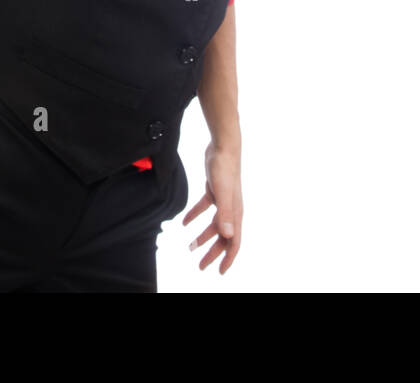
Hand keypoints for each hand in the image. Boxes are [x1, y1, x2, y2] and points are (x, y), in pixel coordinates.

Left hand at [183, 142, 241, 274]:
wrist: (223, 147)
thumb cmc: (225, 169)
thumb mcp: (223, 194)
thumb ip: (225, 215)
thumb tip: (227, 236)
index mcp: (235, 214)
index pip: (234, 242)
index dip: (228, 258)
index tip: (220, 272)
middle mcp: (231, 210)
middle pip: (223, 237)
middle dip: (212, 253)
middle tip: (200, 265)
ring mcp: (223, 200)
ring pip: (214, 225)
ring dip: (202, 237)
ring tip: (189, 246)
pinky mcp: (215, 191)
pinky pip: (204, 208)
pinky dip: (194, 216)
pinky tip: (184, 222)